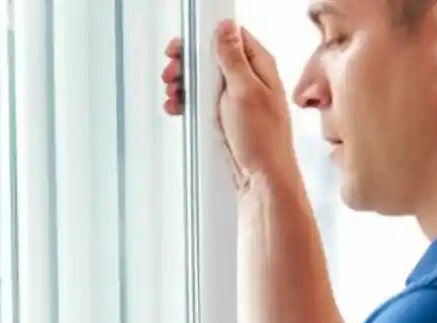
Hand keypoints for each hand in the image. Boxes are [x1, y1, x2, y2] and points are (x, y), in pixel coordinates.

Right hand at [162, 21, 295, 190]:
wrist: (261, 179)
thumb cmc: (263, 140)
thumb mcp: (245, 91)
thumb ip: (233, 58)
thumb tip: (226, 28)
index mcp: (259, 66)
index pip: (230, 36)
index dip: (204, 38)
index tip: (183, 48)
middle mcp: (248, 79)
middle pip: (211, 57)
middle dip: (188, 64)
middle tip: (173, 73)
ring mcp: (235, 98)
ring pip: (203, 79)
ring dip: (183, 84)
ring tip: (173, 93)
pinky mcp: (225, 116)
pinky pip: (201, 101)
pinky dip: (186, 102)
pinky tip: (177, 107)